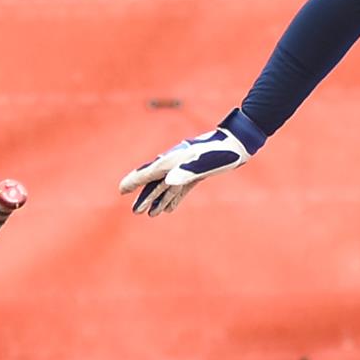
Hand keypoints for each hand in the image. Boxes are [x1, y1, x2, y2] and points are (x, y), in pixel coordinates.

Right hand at [119, 108, 265, 215]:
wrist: (237, 145)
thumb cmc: (221, 153)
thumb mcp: (204, 164)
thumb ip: (186, 172)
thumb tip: (169, 181)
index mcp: (173, 161)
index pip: (149, 173)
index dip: (134, 182)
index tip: (121, 190)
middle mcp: (177, 164)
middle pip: (156, 182)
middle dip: (145, 197)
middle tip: (135, 212)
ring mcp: (186, 168)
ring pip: (168, 186)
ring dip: (159, 200)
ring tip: (150, 214)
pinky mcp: (197, 172)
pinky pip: (181, 187)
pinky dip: (174, 197)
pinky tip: (169, 208)